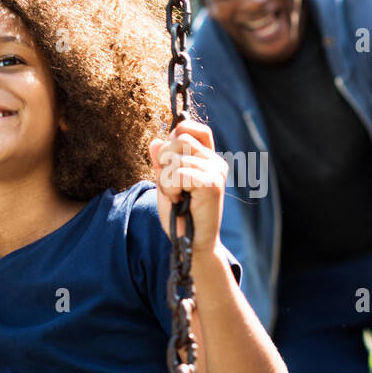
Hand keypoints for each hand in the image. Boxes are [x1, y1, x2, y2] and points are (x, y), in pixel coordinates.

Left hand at [149, 120, 227, 254]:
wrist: (191, 243)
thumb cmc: (179, 215)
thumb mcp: (165, 183)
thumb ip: (161, 162)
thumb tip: (155, 141)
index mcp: (206, 158)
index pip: (190, 128)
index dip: (174, 136)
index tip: (169, 161)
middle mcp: (215, 161)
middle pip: (179, 138)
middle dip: (164, 160)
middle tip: (171, 186)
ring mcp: (216, 171)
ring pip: (176, 156)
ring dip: (166, 180)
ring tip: (176, 197)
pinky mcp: (212, 184)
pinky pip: (179, 172)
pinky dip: (171, 188)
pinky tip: (179, 201)